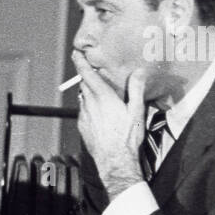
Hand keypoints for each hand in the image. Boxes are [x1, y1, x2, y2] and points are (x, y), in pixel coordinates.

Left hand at [72, 53, 147, 199]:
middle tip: (94, 72)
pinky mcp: (82, 127)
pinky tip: (100, 112)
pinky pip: (83, 111)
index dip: (80, 62)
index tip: (76, 53)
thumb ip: (136, 89)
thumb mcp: (137, 111)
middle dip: (87, 77)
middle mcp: (89, 104)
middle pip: (84, 85)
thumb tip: (138, 72)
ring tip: (100, 93)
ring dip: (89, 92)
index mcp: (102, 97)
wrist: (114, 161)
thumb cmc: (127, 137)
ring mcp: (84, 116)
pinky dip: (89, 106)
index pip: (87, 75)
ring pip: (83, 98)